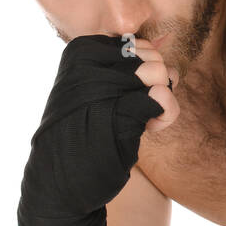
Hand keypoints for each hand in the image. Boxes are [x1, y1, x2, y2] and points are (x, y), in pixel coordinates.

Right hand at [15, 34, 172, 225]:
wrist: (59, 185)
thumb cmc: (81, 137)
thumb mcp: (99, 93)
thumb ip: (129, 66)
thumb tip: (166, 40)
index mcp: (79, 53)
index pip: (137, 44)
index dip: (146, 70)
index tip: (131, 94)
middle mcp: (87, 64)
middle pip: (153, 57)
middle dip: (160, 84)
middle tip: (143, 109)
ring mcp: (102, 87)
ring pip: (160, 75)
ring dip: (164, 100)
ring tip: (145, 119)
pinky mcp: (118, 113)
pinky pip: (162, 99)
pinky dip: (165, 115)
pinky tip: (152, 128)